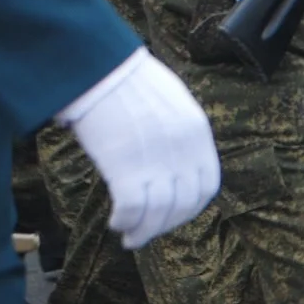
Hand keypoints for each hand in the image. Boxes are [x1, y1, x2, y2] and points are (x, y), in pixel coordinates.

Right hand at [58, 50, 220, 249]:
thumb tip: (173, 159)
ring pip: (159, 212)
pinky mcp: (126, 167)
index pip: (207, 185)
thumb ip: (179, 131)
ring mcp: (156, 160)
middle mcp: (183, 150)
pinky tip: (117, 223)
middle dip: (167, 224)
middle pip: (184, 204)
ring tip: (130, 238)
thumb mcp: (171, 99)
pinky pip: (132, 208)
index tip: (174, 215)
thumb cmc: (125, 77)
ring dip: (144, 231)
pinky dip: (126, 221)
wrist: (96, 65)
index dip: (191, 207)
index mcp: (197, 132)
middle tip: (148, 234)